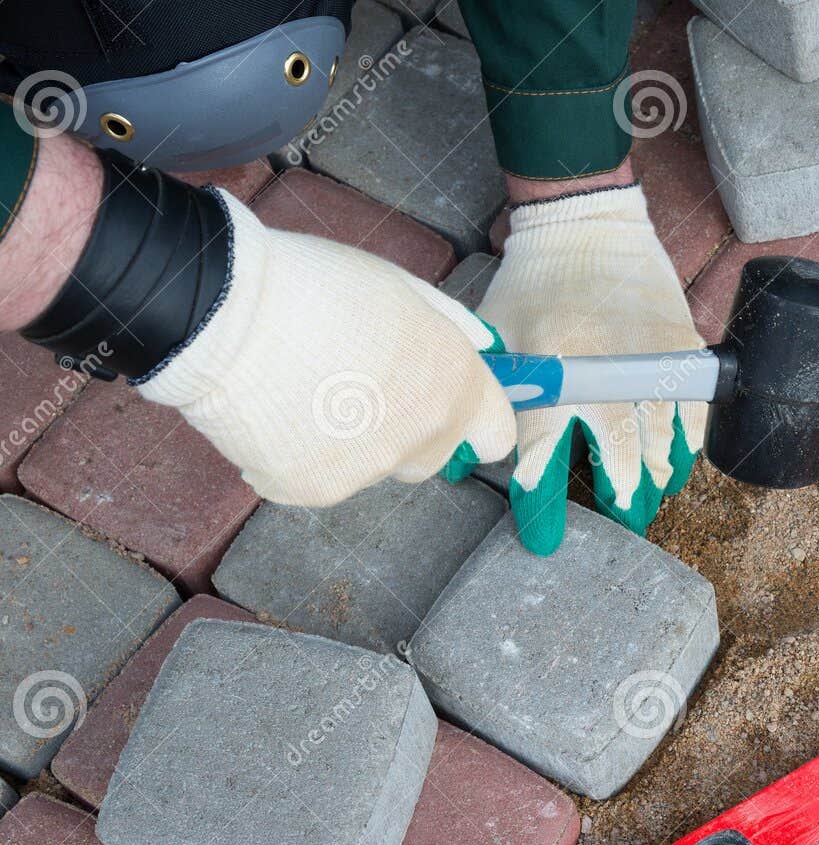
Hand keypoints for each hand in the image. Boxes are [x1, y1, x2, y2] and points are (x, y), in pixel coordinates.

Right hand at [135, 190, 515, 505]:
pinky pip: (316, 480)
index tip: (454, 413)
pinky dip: (297, 456)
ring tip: (304, 390)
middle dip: (407, 431)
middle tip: (357, 388)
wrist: (226, 313)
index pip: (497, 433)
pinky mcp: (316, 490)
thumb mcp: (398, 289)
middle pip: (432, 456)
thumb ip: (447, 326)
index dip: (475, 421)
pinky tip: (273, 414)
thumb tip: (480, 346)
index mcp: (454, 383)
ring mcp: (370, 469)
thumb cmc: (312, 286)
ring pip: (372, 467)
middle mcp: (424, 435)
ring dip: (350, 443)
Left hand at [452, 183, 705, 554]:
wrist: (587, 224)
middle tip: (621, 514)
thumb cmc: (532, 281)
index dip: (541, 505)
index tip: (542, 541)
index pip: (544, 457)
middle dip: (622, 497)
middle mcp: (605, 377)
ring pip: (665, 443)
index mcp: (553, 373)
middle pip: (624, 461)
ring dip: (657, 475)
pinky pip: (693, 412)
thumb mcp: (495, 332)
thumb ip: (489, 389)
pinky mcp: (681, 350)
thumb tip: (466, 448)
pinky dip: (687, 440)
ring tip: (650, 490)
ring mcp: (650, 364)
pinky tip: (678, 454)